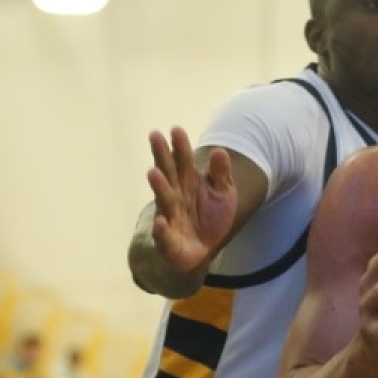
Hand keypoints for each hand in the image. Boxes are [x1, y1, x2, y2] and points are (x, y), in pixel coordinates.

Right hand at [146, 126, 237, 272]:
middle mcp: (175, 195)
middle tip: (154, 135)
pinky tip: (161, 221)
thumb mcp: (223, 192)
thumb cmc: (210, 215)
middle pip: (168, 172)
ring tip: (153, 172)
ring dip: (159, 186)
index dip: (179, 145)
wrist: (202, 248)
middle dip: (161, 155)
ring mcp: (170, 216)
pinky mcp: (168, 240)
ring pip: (164, 199)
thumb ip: (220, 173)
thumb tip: (221, 151)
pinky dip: (162, 229)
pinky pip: (164, 235)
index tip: (176, 129)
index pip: (183, 159)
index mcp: (188, 181)